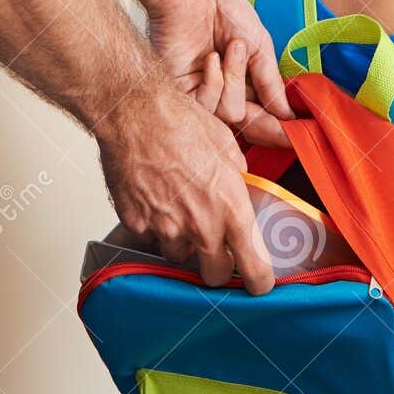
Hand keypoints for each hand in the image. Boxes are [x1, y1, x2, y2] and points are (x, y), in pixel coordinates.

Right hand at [97, 80, 274, 293]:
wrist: (135, 112)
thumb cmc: (180, 121)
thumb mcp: (227, 146)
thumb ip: (237, 178)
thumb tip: (240, 187)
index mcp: (232, 208)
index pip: (255, 270)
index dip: (259, 281)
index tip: (258, 281)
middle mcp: (201, 227)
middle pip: (216, 275)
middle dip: (218, 264)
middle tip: (215, 244)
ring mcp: (165, 229)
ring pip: (179, 256)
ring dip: (183, 241)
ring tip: (178, 207)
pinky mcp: (136, 225)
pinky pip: (150, 237)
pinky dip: (154, 225)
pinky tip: (154, 196)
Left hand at [146, 0, 293, 147]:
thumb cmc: (224, 10)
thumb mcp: (259, 46)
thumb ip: (271, 81)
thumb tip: (288, 115)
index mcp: (246, 83)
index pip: (263, 116)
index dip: (278, 127)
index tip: (295, 133)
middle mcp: (224, 92)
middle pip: (248, 122)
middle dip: (260, 107)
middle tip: (259, 79)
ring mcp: (203, 93)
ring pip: (229, 113)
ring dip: (234, 79)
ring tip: (230, 49)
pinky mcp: (181, 91)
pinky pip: (206, 105)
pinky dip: (214, 81)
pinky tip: (211, 58)